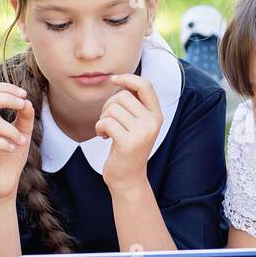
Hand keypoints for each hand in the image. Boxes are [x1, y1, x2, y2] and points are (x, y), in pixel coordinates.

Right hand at [0, 82, 33, 199]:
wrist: (6, 182)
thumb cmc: (11, 157)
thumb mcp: (23, 133)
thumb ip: (25, 117)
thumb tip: (27, 101)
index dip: (5, 89)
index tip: (24, 95)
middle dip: (6, 99)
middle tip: (23, 106)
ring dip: (10, 130)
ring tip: (21, 141)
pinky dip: (3, 143)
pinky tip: (12, 148)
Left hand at [97, 74, 162, 190]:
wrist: (128, 179)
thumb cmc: (127, 148)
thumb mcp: (137, 124)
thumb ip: (134, 104)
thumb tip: (121, 79)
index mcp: (156, 115)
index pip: (145, 85)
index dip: (128, 78)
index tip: (113, 80)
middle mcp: (153, 122)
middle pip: (122, 96)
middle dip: (108, 106)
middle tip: (108, 121)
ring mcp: (142, 132)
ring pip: (112, 109)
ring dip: (103, 118)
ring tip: (106, 131)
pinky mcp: (128, 142)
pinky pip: (106, 122)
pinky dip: (99, 128)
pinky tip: (103, 137)